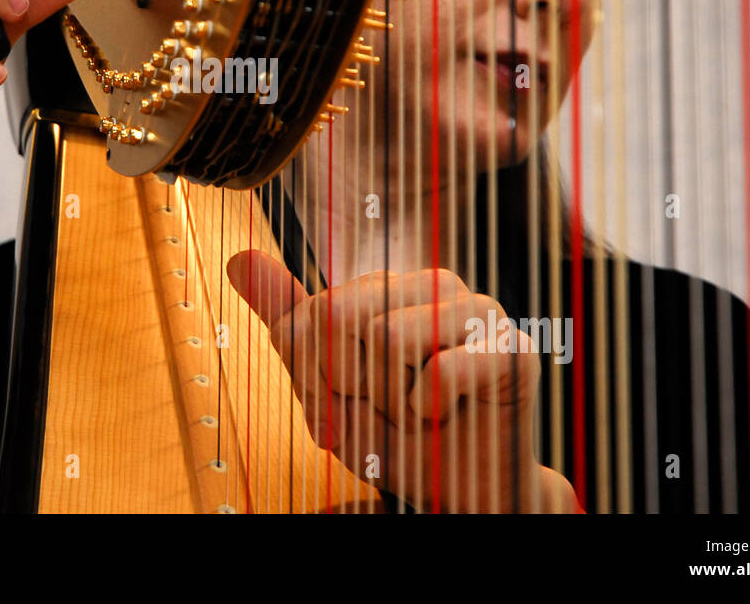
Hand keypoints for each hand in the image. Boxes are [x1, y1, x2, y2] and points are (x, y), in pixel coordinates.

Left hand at [225, 250, 579, 512]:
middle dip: (347, 384)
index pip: (311, 312)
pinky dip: (429, 408)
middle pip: (339, 315)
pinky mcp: (509, 346)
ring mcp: (476, 309)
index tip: (346, 400)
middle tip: (383, 408)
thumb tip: (240, 257)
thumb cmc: (395, 437)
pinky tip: (446, 412)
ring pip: (388, 337)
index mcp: (386, 288)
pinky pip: (441, 370)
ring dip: (391, 400)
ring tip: (417, 411)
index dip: (315, 375)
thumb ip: (286, 321)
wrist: (458, 493)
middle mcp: (432, 284)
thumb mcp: (324, 386)